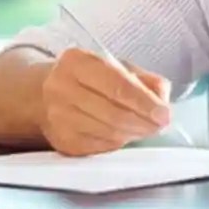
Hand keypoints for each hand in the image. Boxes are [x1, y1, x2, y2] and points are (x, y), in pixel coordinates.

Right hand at [39, 47, 172, 155]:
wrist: (44, 96)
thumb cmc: (89, 79)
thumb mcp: (115, 66)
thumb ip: (143, 78)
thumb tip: (162, 98)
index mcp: (77, 62)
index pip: (117, 85)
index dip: (144, 102)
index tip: (164, 113)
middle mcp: (62, 88)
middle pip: (114, 113)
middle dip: (144, 122)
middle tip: (161, 124)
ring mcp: (59, 117)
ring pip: (109, 132)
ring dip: (135, 133)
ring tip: (147, 128)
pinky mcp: (63, 141)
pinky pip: (101, 146)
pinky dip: (119, 142)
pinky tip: (125, 134)